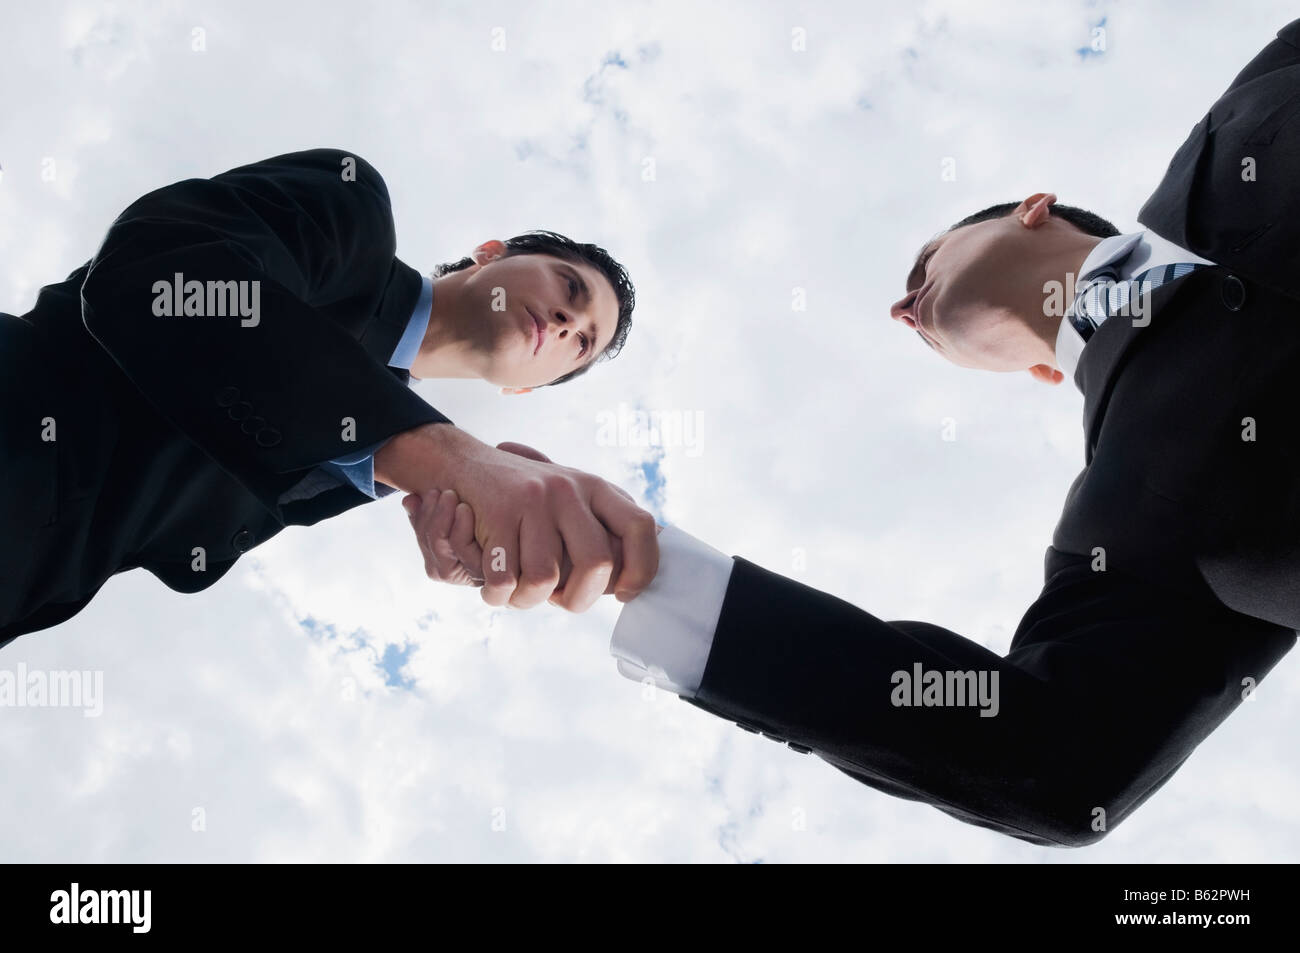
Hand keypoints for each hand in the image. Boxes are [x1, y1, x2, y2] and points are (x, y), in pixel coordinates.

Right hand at [374, 424, 658, 611]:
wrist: (466, 465)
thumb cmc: (526, 501)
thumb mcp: (573, 502)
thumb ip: (603, 532)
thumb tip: (636, 578)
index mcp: (596, 488)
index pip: (640, 527)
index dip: (641, 568)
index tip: (624, 594)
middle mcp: (569, 490)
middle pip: (596, 564)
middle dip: (580, 599)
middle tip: (561, 601)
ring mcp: (533, 499)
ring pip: (545, 579)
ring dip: (529, 599)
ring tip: (520, 590)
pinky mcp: (498, 512)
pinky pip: (505, 579)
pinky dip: (499, 594)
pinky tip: (495, 584)